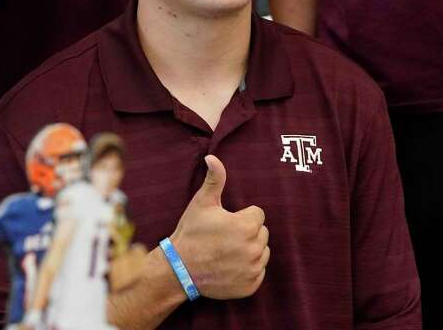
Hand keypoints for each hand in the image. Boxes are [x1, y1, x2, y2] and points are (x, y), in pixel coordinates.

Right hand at [168, 155, 269, 299]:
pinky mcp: (250, 286)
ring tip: (227, 250)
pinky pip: (259, 272)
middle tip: (224, 237)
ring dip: (249, 249)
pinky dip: (248, 269)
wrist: (179, 269)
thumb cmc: (192, 232)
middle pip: (262, 233)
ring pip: (262, 252)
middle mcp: (254, 249)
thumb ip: (215, 179)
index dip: (241, 216)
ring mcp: (253, 269)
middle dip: (247, 232)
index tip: (225, 222)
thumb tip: (212, 157)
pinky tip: (230, 265)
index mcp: (246, 226)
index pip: (257, 214)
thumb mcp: (202, 203)